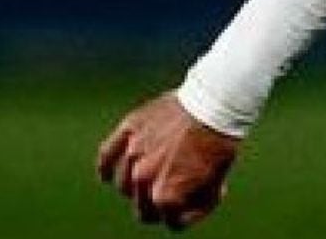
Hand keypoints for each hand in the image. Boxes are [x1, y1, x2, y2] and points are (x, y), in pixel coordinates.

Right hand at [96, 92, 240, 230]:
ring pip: (123, 186)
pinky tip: (111, 173)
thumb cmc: (219, 141)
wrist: (215, 103)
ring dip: (137, 186)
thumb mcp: (216, 180)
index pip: (170, 222)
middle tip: (174, 191)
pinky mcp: (128, 130)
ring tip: (155, 175)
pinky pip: (106, 156)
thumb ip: (197, 204)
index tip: (193, 204)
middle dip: (161, 205)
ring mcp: (132, 154)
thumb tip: (184, 214)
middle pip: (144, 208)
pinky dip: (107, 167)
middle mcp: (143, 178)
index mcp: (166, 195)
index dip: (185, 215)